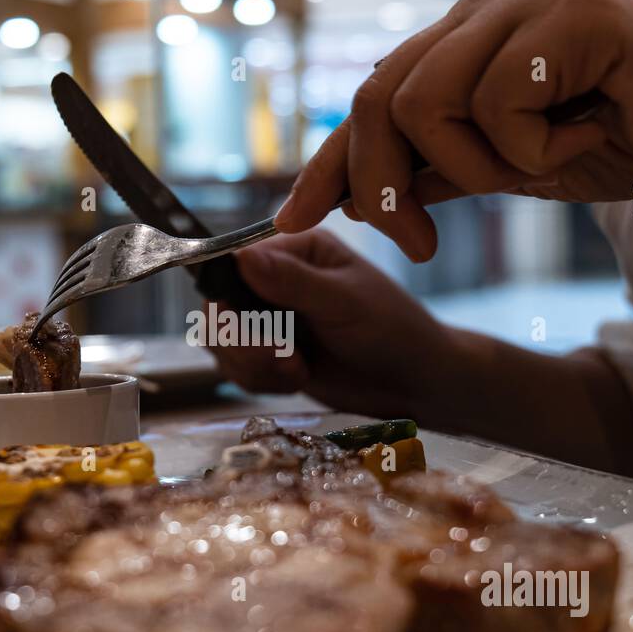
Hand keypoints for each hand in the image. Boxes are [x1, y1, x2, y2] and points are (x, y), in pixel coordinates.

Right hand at [206, 230, 452, 418]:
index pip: (234, 262)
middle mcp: (274, 278)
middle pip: (219, 306)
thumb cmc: (392, 330)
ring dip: (254, 366)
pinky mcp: (269, 354)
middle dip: (244, 343)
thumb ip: (293, 281)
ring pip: (223, 343)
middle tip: (285, 360)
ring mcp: (270, 318)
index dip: (229, 298)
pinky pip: (236, 368)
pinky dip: (260, 381)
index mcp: (296, 249)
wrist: (413, 382)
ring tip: (298, 372)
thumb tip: (241, 256)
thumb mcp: (344, 302)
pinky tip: (297, 380)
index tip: (252, 329)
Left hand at [275, 0, 632, 259]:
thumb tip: (359, 197)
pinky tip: (586, 133)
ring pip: (428, 102)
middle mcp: (488, 4)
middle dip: (384, 184)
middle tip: (417, 242)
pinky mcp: (575, 11)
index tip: (293, 220)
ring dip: (476, 166)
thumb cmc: (621, 142)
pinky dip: (535, 148)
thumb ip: (440, 172)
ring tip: (539, 166)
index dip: (328, 161)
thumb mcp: (510, 169)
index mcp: (468, 34)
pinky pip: (501, 101)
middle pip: (378, 95)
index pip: (373, 96)